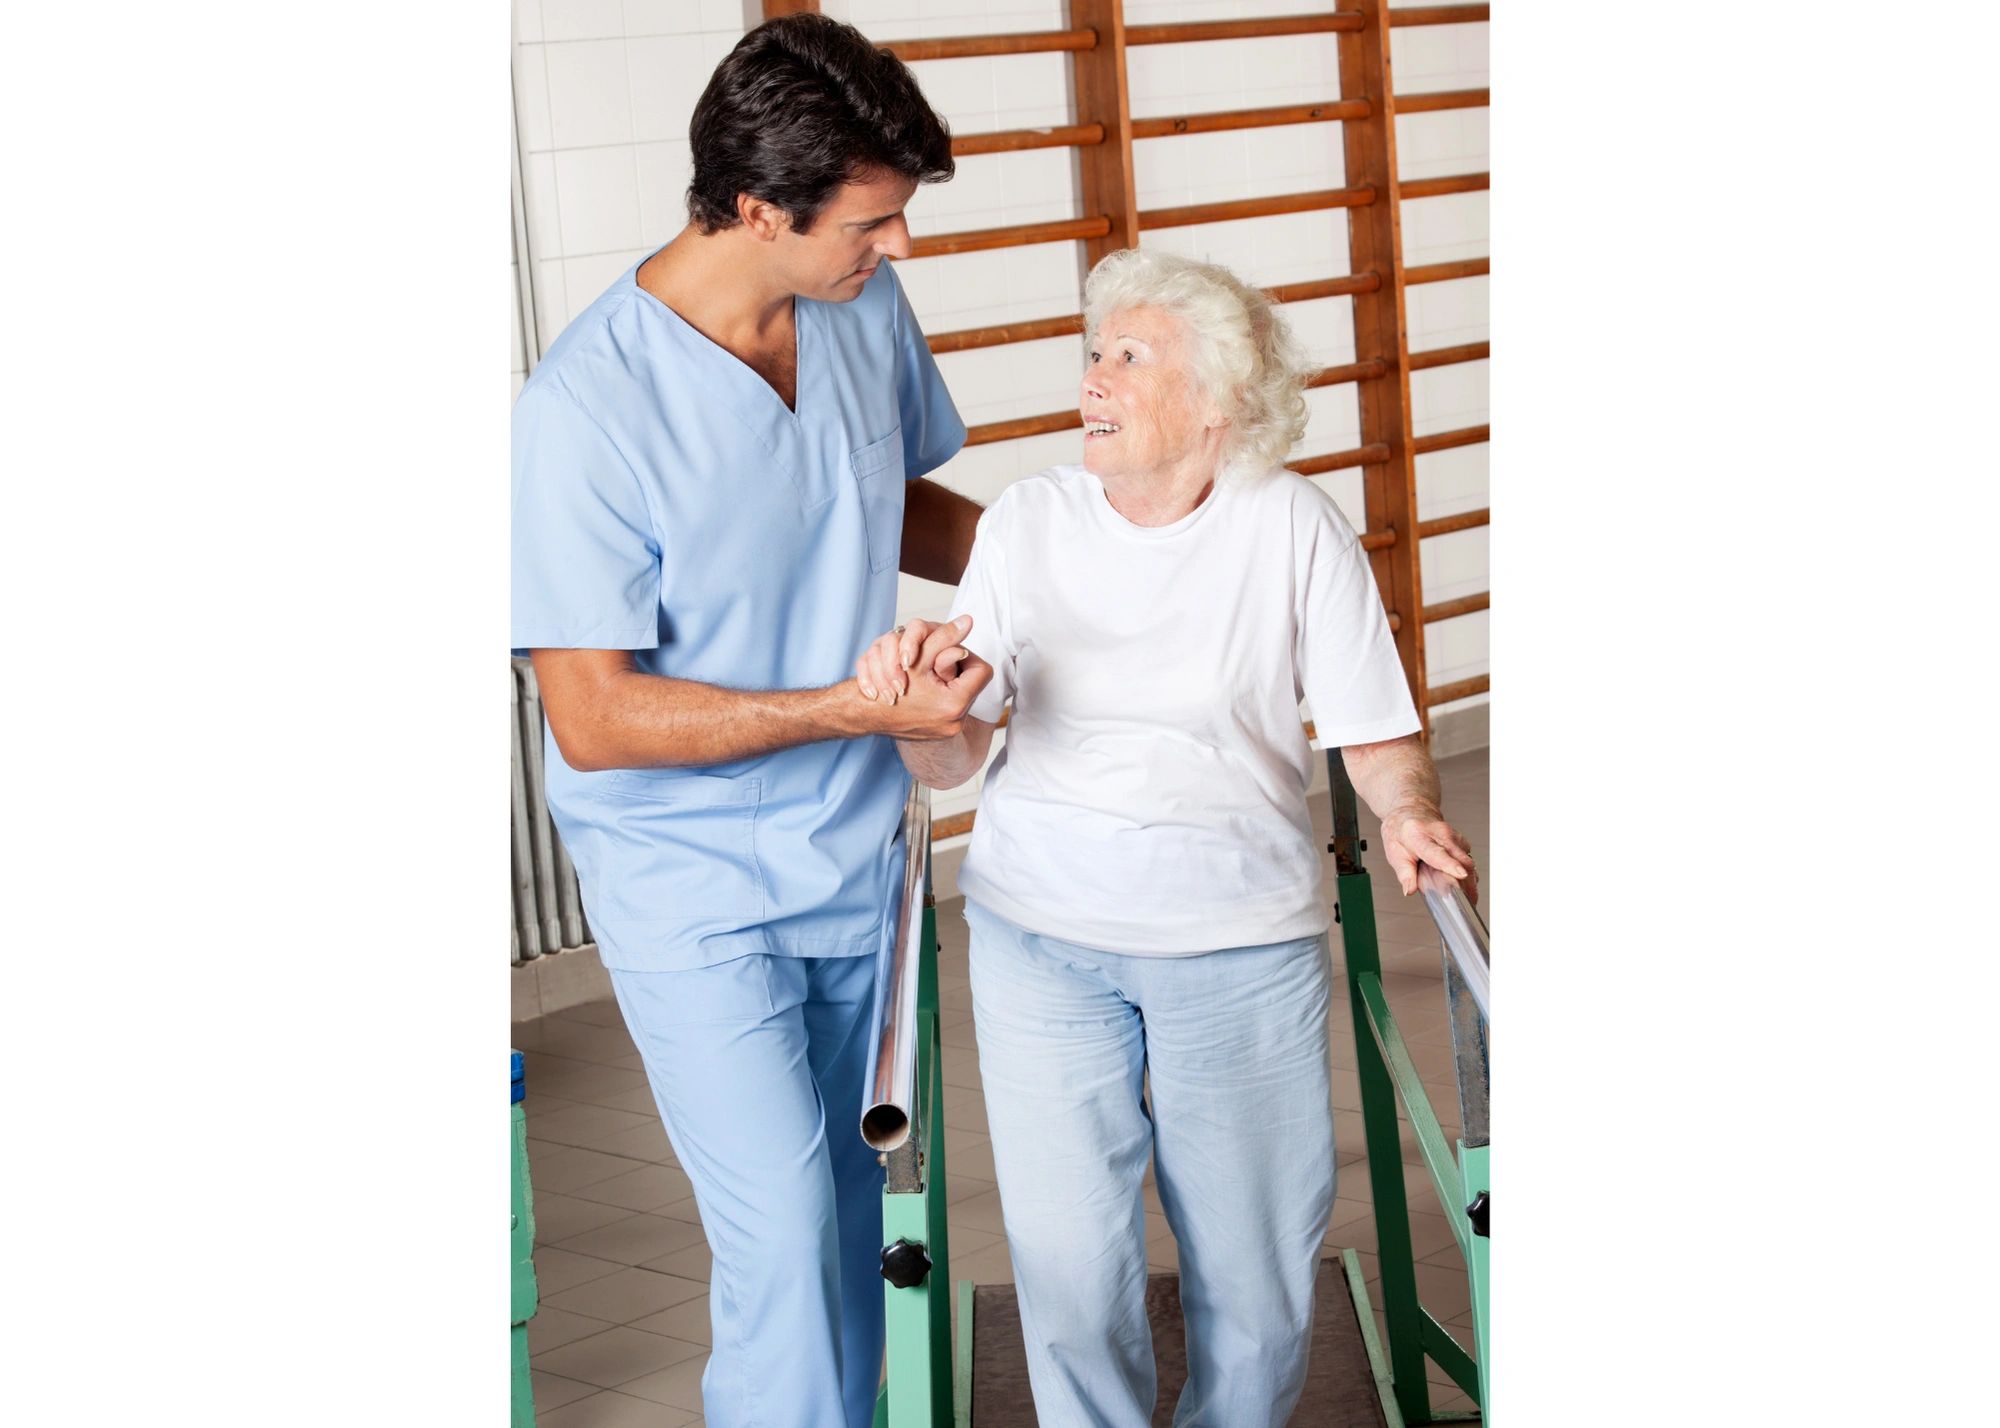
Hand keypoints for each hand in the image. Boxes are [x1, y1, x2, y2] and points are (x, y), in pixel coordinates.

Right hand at [870, 644, 991, 741]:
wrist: (862, 714)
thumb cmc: (886, 685)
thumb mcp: (918, 657)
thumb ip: (945, 638)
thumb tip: (968, 621)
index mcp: (954, 705)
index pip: (982, 671)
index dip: (967, 657)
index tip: (948, 653)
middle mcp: (954, 723)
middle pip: (971, 684)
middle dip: (955, 671)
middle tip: (935, 666)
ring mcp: (946, 731)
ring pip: (959, 696)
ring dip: (945, 683)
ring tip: (926, 681)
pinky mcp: (937, 735)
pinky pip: (948, 710)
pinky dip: (937, 697)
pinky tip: (922, 694)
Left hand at [1380, 806, 1477, 903]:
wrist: (1411, 811)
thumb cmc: (1401, 831)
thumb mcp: (1394, 851)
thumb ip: (1404, 873)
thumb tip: (1409, 890)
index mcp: (1418, 835)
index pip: (1436, 852)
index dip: (1449, 864)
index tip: (1461, 874)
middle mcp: (1439, 833)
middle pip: (1459, 858)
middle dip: (1467, 880)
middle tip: (1468, 901)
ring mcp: (1453, 835)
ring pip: (1468, 860)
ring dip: (1470, 879)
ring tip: (1468, 897)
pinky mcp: (1461, 841)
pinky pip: (1468, 859)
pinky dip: (1468, 873)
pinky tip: (1464, 884)